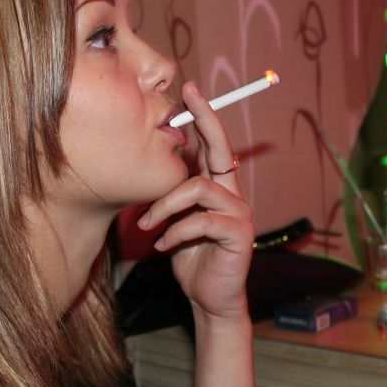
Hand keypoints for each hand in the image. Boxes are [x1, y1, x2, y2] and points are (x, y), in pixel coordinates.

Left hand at [137, 81, 254, 323]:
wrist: (208, 297)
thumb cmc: (189, 256)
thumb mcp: (175, 220)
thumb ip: (172, 194)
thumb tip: (150, 164)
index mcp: (217, 186)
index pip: (212, 144)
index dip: (202, 116)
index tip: (189, 89)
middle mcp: (232, 193)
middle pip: (221, 148)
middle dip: (205, 119)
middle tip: (188, 96)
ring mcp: (239, 212)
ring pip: (198, 188)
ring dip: (165, 205)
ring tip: (147, 224)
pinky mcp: (238, 234)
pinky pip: (201, 220)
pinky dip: (176, 232)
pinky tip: (163, 246)